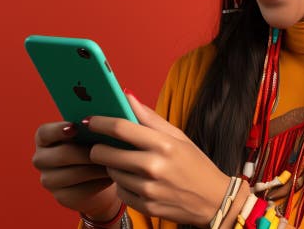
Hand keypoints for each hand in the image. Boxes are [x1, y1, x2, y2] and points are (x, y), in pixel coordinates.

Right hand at [31, 121, 121, 222]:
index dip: (59, 130)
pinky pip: (82, 190)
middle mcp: (41, 159)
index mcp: (44, 137)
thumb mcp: (93, 130)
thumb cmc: (96, 143)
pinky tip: (112, 175)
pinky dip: (99, 182)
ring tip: (116, 161)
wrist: (97, 175)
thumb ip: (96, 117)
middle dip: (88, 151)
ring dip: (97, 167)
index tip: (77, 127)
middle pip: (62, 155)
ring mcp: (49, 180)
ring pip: (74, 174)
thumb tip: (114, 100)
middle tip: (109, 147)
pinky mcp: (62, 197)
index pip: (45, 133)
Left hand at [86, 92, 231, 226]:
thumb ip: (150, 117)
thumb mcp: (178, 136)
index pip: (121, 128)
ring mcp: (148, 190)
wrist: (213, 200)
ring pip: (111, 173)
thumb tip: (127, 96)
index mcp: (164, 144)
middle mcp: (154, 167)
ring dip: (112, 166)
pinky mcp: (145, 207)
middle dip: (98, 148)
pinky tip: (136, 180)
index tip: (90, 120)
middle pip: (106, 153)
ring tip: (127, 163)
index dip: (100, 122)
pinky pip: (120, 191)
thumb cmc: (195, 164)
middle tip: (101, 145)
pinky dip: (123, 184)